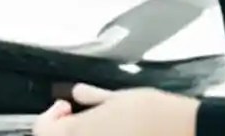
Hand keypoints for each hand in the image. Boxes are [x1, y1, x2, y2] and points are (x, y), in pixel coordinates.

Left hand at [33, 84, 198, 135]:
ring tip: (95, 126)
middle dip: (60, 129)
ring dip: (78, 134)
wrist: (182, 130)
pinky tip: (111, 132)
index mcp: (78, 132)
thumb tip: (80, 93)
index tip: (62, 106)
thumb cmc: (152, 113)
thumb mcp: (118, 97)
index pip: (42, 130)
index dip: (49, 117)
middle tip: (73, 117)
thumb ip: (93, 97)